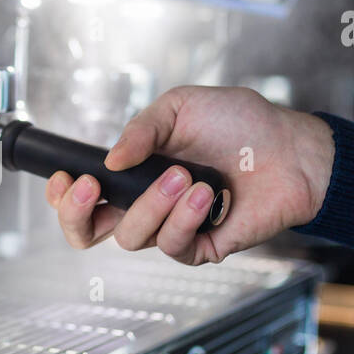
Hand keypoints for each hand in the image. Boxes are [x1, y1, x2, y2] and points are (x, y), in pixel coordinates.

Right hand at [44, 86, 334, 263]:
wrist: (291, 149)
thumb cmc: (241, 124)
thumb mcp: (181, 106)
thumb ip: (140, 129)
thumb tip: (111, 160)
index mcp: (132, 174)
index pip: (82, 199)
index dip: (62, 198)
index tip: (65, 177)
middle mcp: (146, 205)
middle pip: (88, 233)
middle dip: (77, 215)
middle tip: (92, 188)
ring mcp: (172, 228)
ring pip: (131, 237)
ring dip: (152, 204)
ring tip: (185, 175)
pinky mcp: (201, 246)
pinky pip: (173, 246)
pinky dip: (185, 218)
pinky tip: (206, 194)